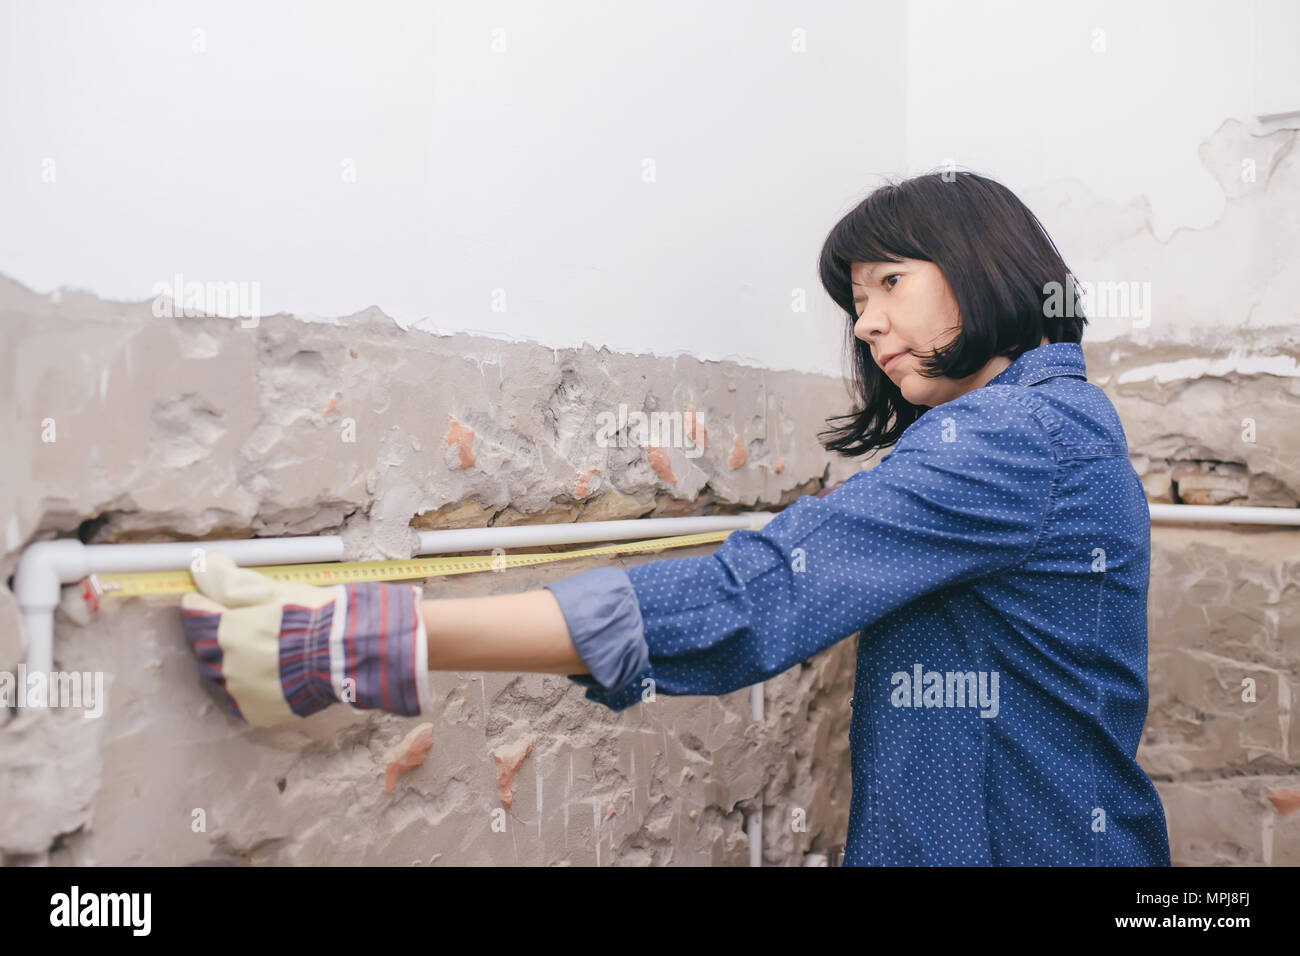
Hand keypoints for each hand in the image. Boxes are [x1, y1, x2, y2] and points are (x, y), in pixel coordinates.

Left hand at [179, 551, 430, 725]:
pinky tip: (261, 674)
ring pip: (220, 674)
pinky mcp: (257, 713)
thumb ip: (228, 579)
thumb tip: (199, 566)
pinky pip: (240, 698)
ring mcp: (242, 694)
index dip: (201, 602)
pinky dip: (244, 686)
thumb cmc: (312, 616)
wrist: (347, 654)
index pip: (195, 614)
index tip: (206, 598)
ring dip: (227, 661)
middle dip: (212, 633)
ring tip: (253, 649)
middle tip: (234, 622)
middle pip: (204, 647)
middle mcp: (227, 667)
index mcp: (226, 632)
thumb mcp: (273, 588)